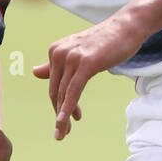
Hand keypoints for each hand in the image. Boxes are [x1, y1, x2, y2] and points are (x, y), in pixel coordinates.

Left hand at [32, 14, 143, 139]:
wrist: (126, 27)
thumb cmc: (106, 41)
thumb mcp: (78, 53)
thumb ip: (56, 64)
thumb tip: (35, 72)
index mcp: (54, 51)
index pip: (54, 84)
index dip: (59, 104)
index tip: (68, 120)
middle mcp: (58, 53)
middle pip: (55, 90)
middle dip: (58, 114)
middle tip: (62, 133)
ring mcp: (71, 57)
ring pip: (63, 93)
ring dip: (62, 116)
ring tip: (64, 132)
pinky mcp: (85, 63)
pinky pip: (73, 91)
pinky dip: (67, 108)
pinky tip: (65, 121)